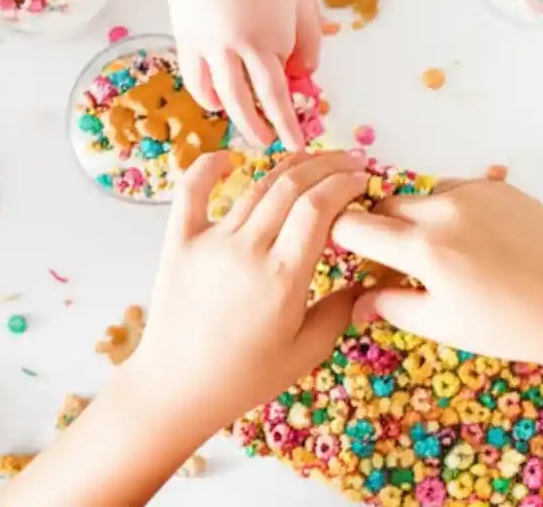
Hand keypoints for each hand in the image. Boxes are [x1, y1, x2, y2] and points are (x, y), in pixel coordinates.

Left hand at [126, 150, 366, 428]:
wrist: (177, 387)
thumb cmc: (244, 378)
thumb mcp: (305, 352)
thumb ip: (339, 312)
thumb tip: (364, 281)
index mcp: (282, 277)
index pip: (319, 207)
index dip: (344, 183)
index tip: (362, 178)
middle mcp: (247, 251)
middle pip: (292, 187)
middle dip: (326, 166)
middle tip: (348, 162)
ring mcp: (210, 242)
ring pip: (255, 187)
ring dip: (288, 166)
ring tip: (311, 160)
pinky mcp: (179, 242)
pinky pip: (191, 192)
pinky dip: (208, 166)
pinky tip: (229, 156)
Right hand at [163, 0, 320, 150]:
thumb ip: (308, 36)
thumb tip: (303, 72)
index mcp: (270, 38)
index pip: (281, 94)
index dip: (289, 121)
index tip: (298, 142)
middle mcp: (236, 49)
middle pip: (251, 105)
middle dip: (265, 130)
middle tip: (275, 144)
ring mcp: (206, 45)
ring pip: (220, 98)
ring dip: (237, 119)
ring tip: (248, 130)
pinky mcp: (183, 37)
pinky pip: (196, 80)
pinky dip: (208, 96)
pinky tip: (218, 101)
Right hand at [331, 179, 542, 369]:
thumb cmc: (512, 326)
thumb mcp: (443, 325)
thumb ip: (391, 305)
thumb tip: (357, 301)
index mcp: (423, 248)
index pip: (352, 225)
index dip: (340, 239)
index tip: (348, 255)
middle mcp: (444, 209)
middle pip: (385, 207)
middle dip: (380, 232)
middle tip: (396, 264)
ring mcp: (476, 192)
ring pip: (422, 196)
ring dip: (416, 219)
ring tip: (444, 257)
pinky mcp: (502, 186)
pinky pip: (458, 191)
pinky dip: (451, 211)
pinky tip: (476, 244)